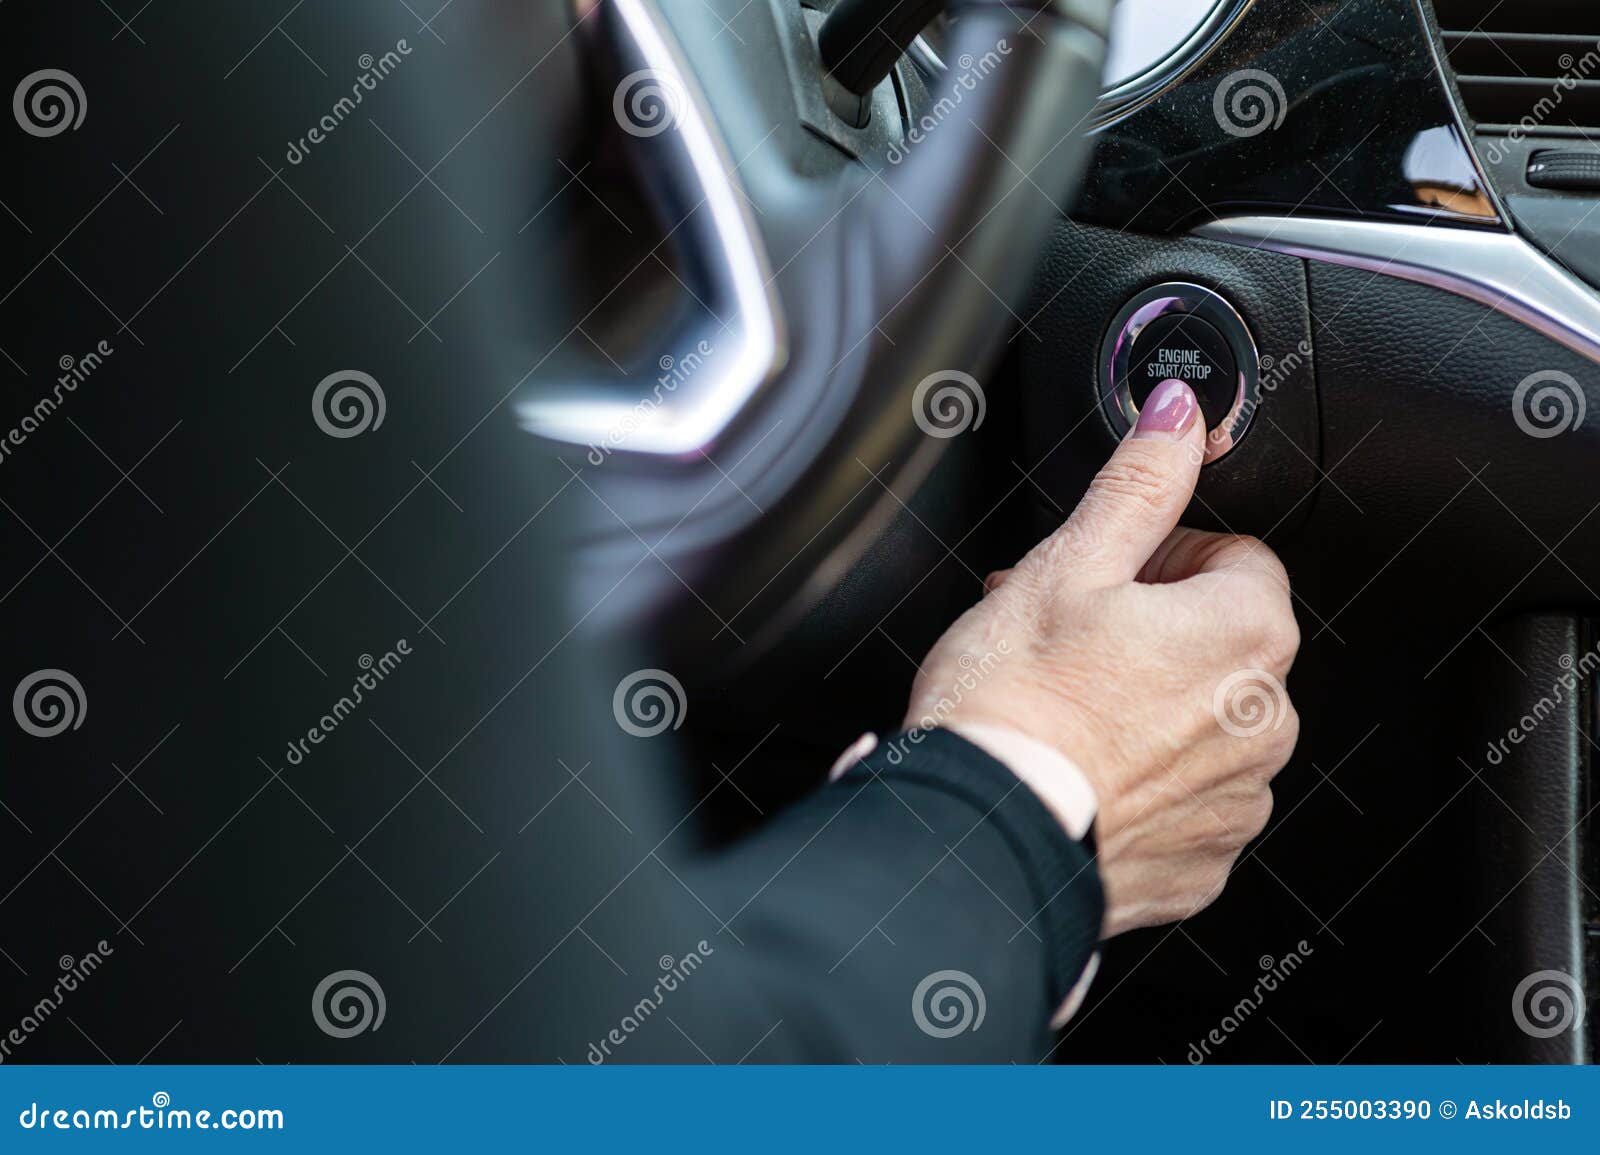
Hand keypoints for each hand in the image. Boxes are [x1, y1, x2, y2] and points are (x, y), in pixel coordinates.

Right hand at [907, 379, 1299, 936]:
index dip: (1159, 557)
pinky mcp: (1200, 861)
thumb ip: (1139, 482)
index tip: (1102, 581)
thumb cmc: (1015, 705)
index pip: (1233, 556)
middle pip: (1218, 639)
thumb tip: (1179, 415)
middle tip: (1068, 639)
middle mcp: (1266, 722)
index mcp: (1246, 634)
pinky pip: (1183, 799)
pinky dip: (1140, 781)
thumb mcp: (1068, 563)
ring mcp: (1237, 800)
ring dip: (1147, 705)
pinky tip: (1079, 769)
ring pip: (1201, 720)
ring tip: (1064, 709)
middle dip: (1151, 629)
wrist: (979, 837)